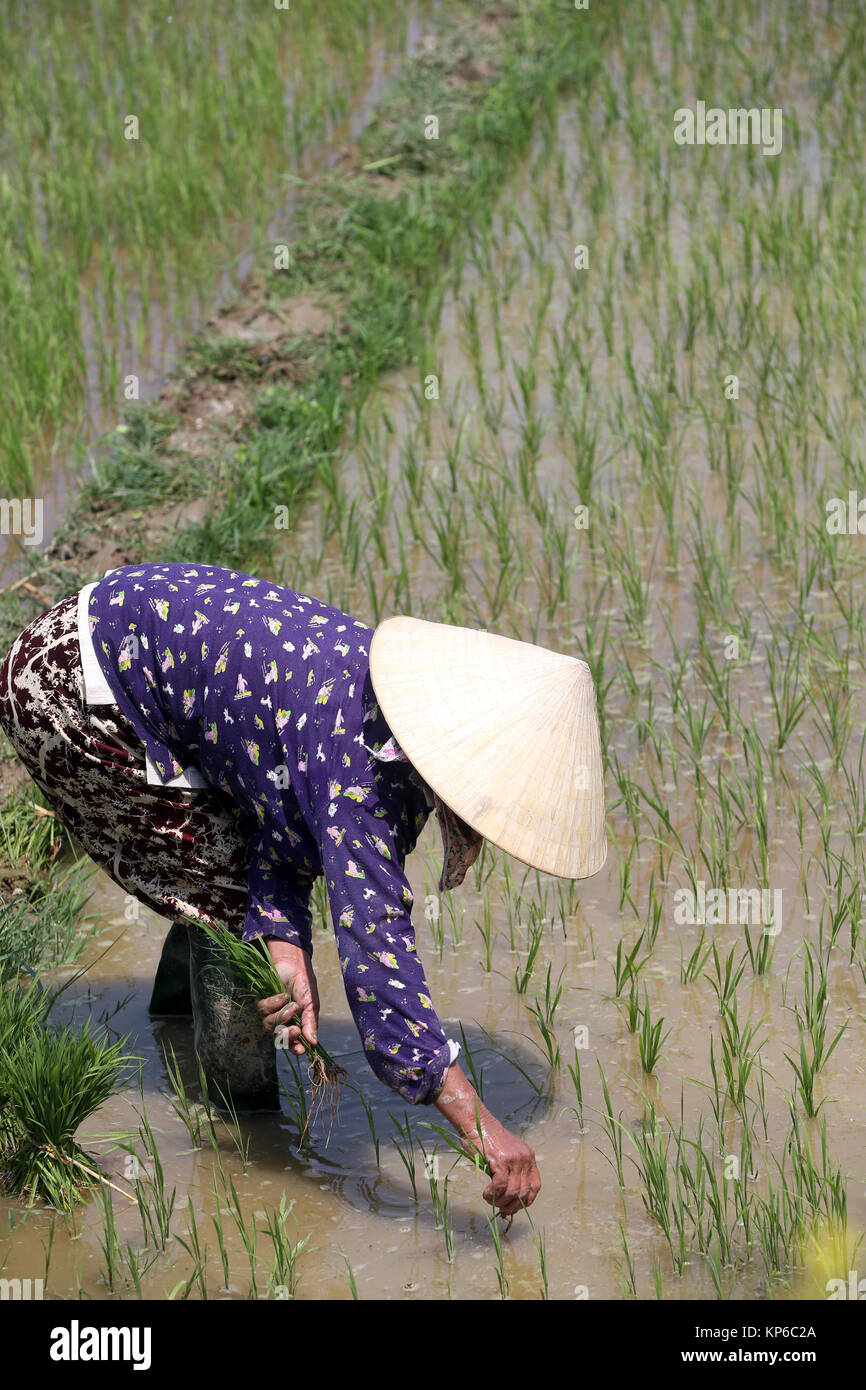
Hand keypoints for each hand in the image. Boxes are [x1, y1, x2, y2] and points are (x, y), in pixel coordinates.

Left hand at [256, 940, 318, 1056]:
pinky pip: (262, 1011)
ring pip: (269, 1026)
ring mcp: (269, 1014)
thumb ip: (310, 1022)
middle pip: (277, 1039)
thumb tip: (314, 1042)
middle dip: (286, 1036)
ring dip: (282, 1016)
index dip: (295, 1048)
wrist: (293, 964)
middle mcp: (280, 1023)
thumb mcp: (311, 1004)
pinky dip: (274, 1003)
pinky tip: (283, 995)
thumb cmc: (304, 985)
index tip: (301, 1049)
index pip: (292, 1043)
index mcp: (295, 1025)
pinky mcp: (260, 1003)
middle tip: (295, 1029)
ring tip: (292, 1004)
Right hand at [470, 1115, 540, 1218]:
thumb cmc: (489, 1140)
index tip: (516, 1207)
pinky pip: (500, 1186)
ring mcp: (514, 1159)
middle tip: (501, 1209)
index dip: (527, 1200)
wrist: (478, 1123)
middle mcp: (525, 1158)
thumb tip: (509, 1197)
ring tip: (490, 1200)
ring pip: (512, 1191)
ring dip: (500, 1201)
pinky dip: (492, 1194)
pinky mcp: (501, 1160)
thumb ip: (512, 1170)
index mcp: (529, 1157)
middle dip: (512, 1205)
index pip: (535, 1185)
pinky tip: (486, 1194)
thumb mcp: (508, 1153)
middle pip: (524, 1192)